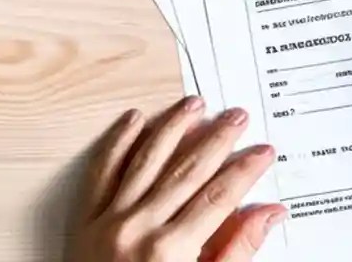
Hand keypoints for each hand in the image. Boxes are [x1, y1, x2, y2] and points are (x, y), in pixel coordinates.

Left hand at [70, 97, 286, 261]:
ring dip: (173, 127)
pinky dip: (118, 142)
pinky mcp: (83, 223)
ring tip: (194, 104)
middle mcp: (138, 229)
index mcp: (172, 252)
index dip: (246, 170)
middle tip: (237, 116)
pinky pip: (102, 171)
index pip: (220, 196)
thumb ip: (236, 252)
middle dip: (217, 139)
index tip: (263, 151)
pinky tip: (134, 120)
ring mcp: (108, 222)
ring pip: (146, 159)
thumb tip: (268, 214)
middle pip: (188, 170)